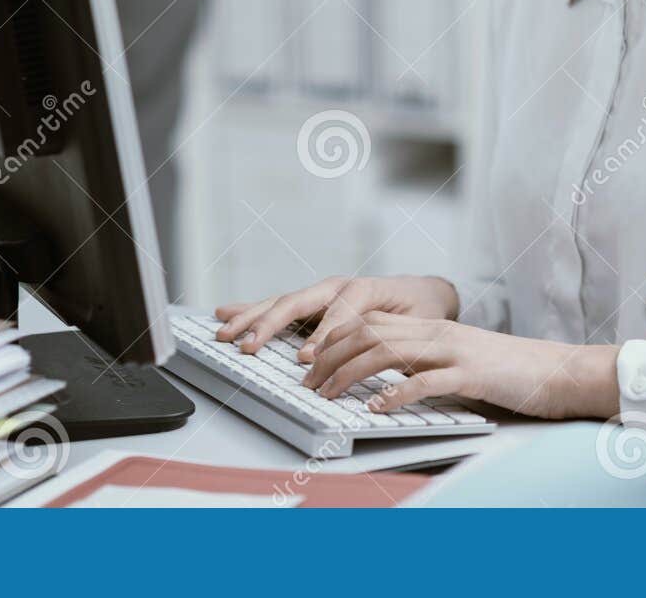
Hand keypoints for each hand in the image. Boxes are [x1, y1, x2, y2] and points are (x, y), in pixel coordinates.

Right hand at [213, 275, 458, 359]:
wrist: (422, 293)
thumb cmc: (418, 310)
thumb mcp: (414, 323)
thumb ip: (384, 334)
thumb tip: (342, 354)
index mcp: (364, 289)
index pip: (338, 312)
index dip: (322, 335)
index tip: (305, 358)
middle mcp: (336, 287)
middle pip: (298, 302)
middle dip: (270, 324)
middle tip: (247, 346)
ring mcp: (320, 294)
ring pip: (281, 303)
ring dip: (251, 317)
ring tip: (223, 330)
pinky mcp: (311, 304)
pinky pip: (278, 305)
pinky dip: (251, 309)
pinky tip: (225, 312)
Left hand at [301, 312, 619, 419]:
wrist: (558, 372)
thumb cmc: (508, 371)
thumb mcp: (456, 360)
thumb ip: (421, 361)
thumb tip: (379, 377)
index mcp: (432, 327)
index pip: (369, 321)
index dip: (333, 339)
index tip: (310, 362)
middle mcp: (437, 333)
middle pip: (369, 332)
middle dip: (330, 357)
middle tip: (307, 382)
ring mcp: (454, 352)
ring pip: (387, 352)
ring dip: (350, 374)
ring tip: (328, 393)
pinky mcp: (471, 375)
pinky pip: (425, 382)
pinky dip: (394, 394)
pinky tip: (375, 407)